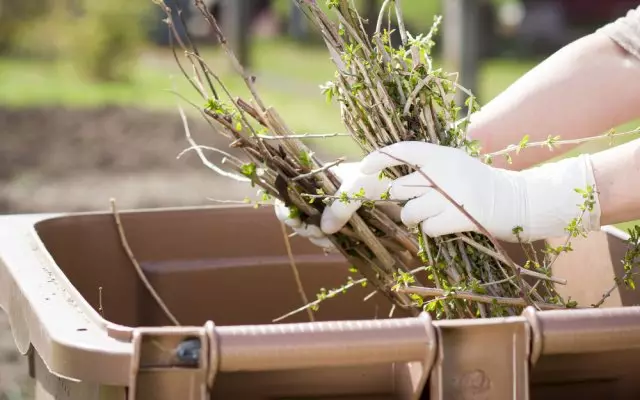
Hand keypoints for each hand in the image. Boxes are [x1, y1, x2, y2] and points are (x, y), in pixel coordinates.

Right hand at [274, 161, 390, 249]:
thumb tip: (324, 230)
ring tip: (331, 240)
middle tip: (319, 233)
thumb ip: (341, 205)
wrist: (405, 188)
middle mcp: (321, 196)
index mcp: (318, 179)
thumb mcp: (359, 185)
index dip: (285, 208)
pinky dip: (331, 244)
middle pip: (299, 216)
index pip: (289, 192)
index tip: (294, 221)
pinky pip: (330, 239)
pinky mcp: (346, 226)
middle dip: (305, 228)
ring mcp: (333, 212)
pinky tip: (338, 244)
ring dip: (318, 239)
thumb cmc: (379, 177)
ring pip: (314, 230)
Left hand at [321, 141, 601, 242]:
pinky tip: (451, 222)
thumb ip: (417, 171)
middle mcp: (442, 170)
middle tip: (332, 221)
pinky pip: (427, 229)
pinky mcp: (460, 216)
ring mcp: (451, 194)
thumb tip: (374, 180)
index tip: (359, 170)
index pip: (399, 151)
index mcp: (437, 154)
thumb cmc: (474, 185)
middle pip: (391, 187)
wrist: (516, 201)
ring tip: (439, 211)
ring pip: (408, 213)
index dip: (376, 160)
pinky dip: (433, 229)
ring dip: (415, 218)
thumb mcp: (448, 166)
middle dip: (356, 202)